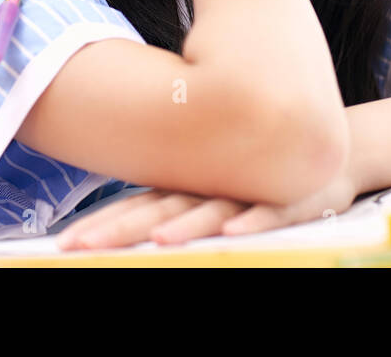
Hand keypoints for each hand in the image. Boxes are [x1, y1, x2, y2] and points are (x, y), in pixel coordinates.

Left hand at [53, 165, 358, 250]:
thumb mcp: (207, 183)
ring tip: (157, 240)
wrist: (323, 145)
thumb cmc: (252, 171)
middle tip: (84, 246)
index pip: (136, 207)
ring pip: (210, 211)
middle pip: (159, 211)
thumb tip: (126, 217)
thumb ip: (169, 196)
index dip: (102, 223)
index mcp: (185, 185)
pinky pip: (268, 213)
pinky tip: (233, 233)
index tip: (67, 242)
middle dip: (120, 231)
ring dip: (184, 226)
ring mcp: (246, 191)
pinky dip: (252, 223)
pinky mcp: (286, 198)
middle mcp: (209, 187)